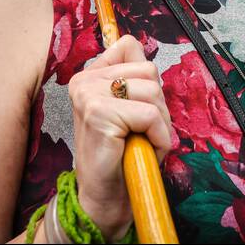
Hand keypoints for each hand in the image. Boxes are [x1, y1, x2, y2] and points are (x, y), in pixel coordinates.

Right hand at [67, 34, 172, 239]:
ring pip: (152, 91)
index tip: (137, 107)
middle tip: (142, 131)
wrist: (105, 198)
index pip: (128, 46)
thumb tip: (140, 48)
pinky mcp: (98, 113)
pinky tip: (143, 149)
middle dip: (158, 104)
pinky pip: (151, 115)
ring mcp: (88, 95)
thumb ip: (132, 78)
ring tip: (141, 141)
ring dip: (160, 123)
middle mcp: (84, 81)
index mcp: (89, 76)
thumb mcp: (128, 109)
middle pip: (149, 69)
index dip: (147, 78)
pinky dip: (158, 136)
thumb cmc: (121, 156)